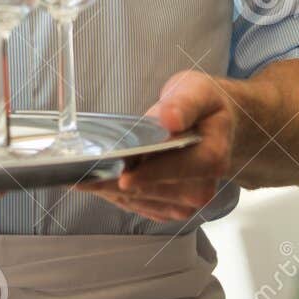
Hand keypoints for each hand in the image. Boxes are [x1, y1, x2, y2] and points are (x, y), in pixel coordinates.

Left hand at [80, 69, 238, 223]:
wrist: (215, 126)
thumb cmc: (204, 106)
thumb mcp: (198, 90)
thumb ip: (184, 103)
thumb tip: (171, 119)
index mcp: (211, 159)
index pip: (174, 171)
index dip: (147, 174)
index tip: (121, 176)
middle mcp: (201, 189)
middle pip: (151, 189)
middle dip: (116, 181)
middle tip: (82, 171)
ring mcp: (185, 203)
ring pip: (139, 201)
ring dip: (110, 190)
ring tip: (83, 176)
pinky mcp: (170, 208)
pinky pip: (138, 205)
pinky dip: (116, 194)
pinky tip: (99, 181)